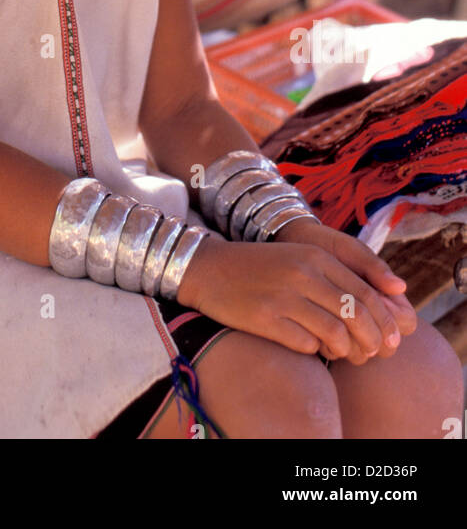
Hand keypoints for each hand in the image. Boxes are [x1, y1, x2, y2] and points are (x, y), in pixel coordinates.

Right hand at [176, 230, 412, 364]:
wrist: (211, 269)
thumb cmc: (263, 267)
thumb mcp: (301, 258)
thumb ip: (341, 274)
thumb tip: (398, 292)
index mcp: (316, 256)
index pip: (365, 293)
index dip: (384, 321)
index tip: (391, 339)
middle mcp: (303, 273)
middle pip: (356, 315)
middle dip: (372, 340)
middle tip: (373, 353)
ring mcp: (284, 296)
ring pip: (336, 334)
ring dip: (346, 351)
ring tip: (342, 353)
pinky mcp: (266, 319)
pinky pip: (307, 345)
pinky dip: (316, 352)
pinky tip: (312, 347)